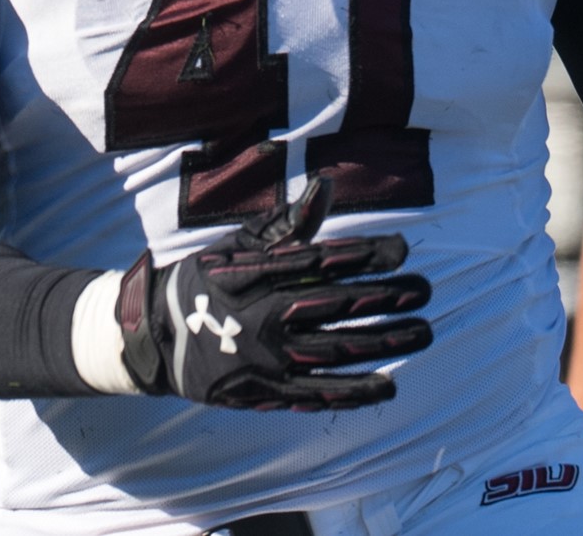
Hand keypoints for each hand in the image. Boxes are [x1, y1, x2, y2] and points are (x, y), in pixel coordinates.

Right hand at [117, 177, 431, 410]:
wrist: (157, 337)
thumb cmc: (205, 282)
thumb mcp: (236, 246)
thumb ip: (285, 224)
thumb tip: (326, 187)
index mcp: (252, 274)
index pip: (316, 262)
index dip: (361, 255)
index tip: (401, 248)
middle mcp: (261, 316)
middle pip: (333, 306)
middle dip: (384, 297)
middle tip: (425, 289)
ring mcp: (265, 358)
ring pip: (335, 351)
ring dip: (384, 342)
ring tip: (424, 330)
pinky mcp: (265, 391)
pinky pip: (316, 394)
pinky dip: (354, 392)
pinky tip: (389, 385)